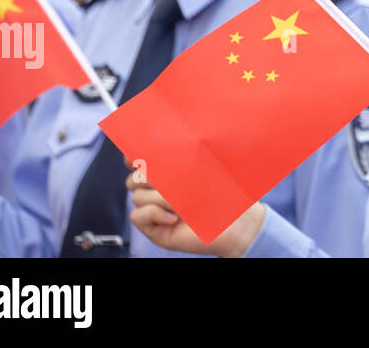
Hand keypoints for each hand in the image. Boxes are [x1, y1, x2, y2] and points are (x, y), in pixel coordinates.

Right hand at [126, 163, 264, 257]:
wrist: (236, 221)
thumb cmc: (226, 189)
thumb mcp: (204, 163)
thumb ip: (180, 151)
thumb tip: (157, 139)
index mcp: (168, 170)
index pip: (137, 161)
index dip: (132, 156)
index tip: (134, 156)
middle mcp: (158, 189)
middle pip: (133, 178)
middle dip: (151, 177)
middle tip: (174, 182)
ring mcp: (155, 209)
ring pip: (137, 196)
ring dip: (162, 198)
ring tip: (186, 202)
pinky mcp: (154, 228)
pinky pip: (137, 215)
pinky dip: (155, 214)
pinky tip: (175, 217)